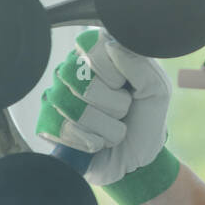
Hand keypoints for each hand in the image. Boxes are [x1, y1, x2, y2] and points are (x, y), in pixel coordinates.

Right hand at [36, 28, 179, 204]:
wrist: (138, 158)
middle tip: (123, 111)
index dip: (114, 73)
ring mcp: (55, 95)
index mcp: (96, 53)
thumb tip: (111, 46)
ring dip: (107, 127)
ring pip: (75, 108)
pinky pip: (64, 130)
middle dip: (114, 104)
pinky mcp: (47, 124)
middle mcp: (71, 68)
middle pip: (80, 80)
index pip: (91, 46)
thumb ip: (140, 65)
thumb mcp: (157, 90)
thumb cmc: (146, 117)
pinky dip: (92, 142)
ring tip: (113, 128)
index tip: (128, 86)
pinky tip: (98, 142)